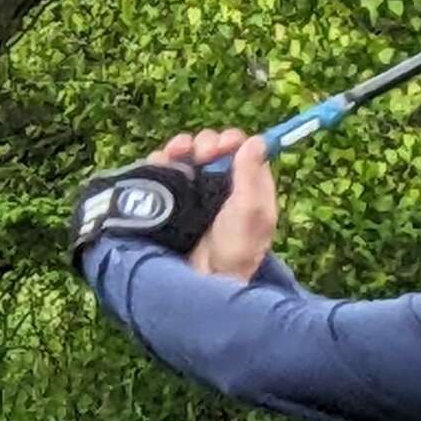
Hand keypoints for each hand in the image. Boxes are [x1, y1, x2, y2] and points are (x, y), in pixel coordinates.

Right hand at [152, 127, 277, 279]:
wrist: (200, 279)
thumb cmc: (234, 249)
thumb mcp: (251, 212)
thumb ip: (253, 175)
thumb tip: (258, 140)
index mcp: (250, 189)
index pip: (244, 152)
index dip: (234, 142)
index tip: (225, 144)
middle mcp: (223, 187)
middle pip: (215, 149)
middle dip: (208, 144)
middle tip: (203, 154)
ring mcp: (195, 192)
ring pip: (189, 155)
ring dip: (183, 146)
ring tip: (179, 152)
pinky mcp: (171, 197)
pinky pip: (165, 168)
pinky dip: (163, 159)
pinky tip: (163, 161)